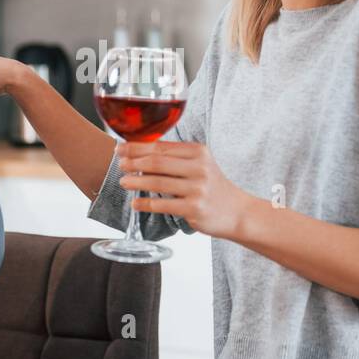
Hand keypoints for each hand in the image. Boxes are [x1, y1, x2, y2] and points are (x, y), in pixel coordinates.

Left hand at [116, 141, 256, 240]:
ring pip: (157, 183)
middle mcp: (199, 167)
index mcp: (198, 152)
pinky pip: (163, 205)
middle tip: (120, 165)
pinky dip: (145, 204)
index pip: (161, 146)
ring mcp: (197, 188)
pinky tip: (135, 204)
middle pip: (157, 162)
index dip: (136, 147)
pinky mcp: (194, 208)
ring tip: (123, 182)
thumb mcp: (200, 165)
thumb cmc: (213, 187)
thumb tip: (139, 154)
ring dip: (136, 182)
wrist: (238, 212)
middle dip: (133, 162)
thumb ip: (175, 158)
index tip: (120, 148)